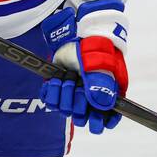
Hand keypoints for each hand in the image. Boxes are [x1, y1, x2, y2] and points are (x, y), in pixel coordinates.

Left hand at [39, 0, 128, 134]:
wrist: (75, 34)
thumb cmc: (94, 49)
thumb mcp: (99, 66)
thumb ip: (101, 86)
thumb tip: (101, 106)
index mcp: (106, 95)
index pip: (106, 121)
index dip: (100, 122)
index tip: (95, 118)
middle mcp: (89, 99)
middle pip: (81, 118)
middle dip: (77, 102)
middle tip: (77, 86)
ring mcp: (72, 95)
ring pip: (65, 110)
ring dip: (64, 93)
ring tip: (67, 77)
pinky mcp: (57, 89)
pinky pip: (50, 102)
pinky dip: (50, 91)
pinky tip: (56, 80)